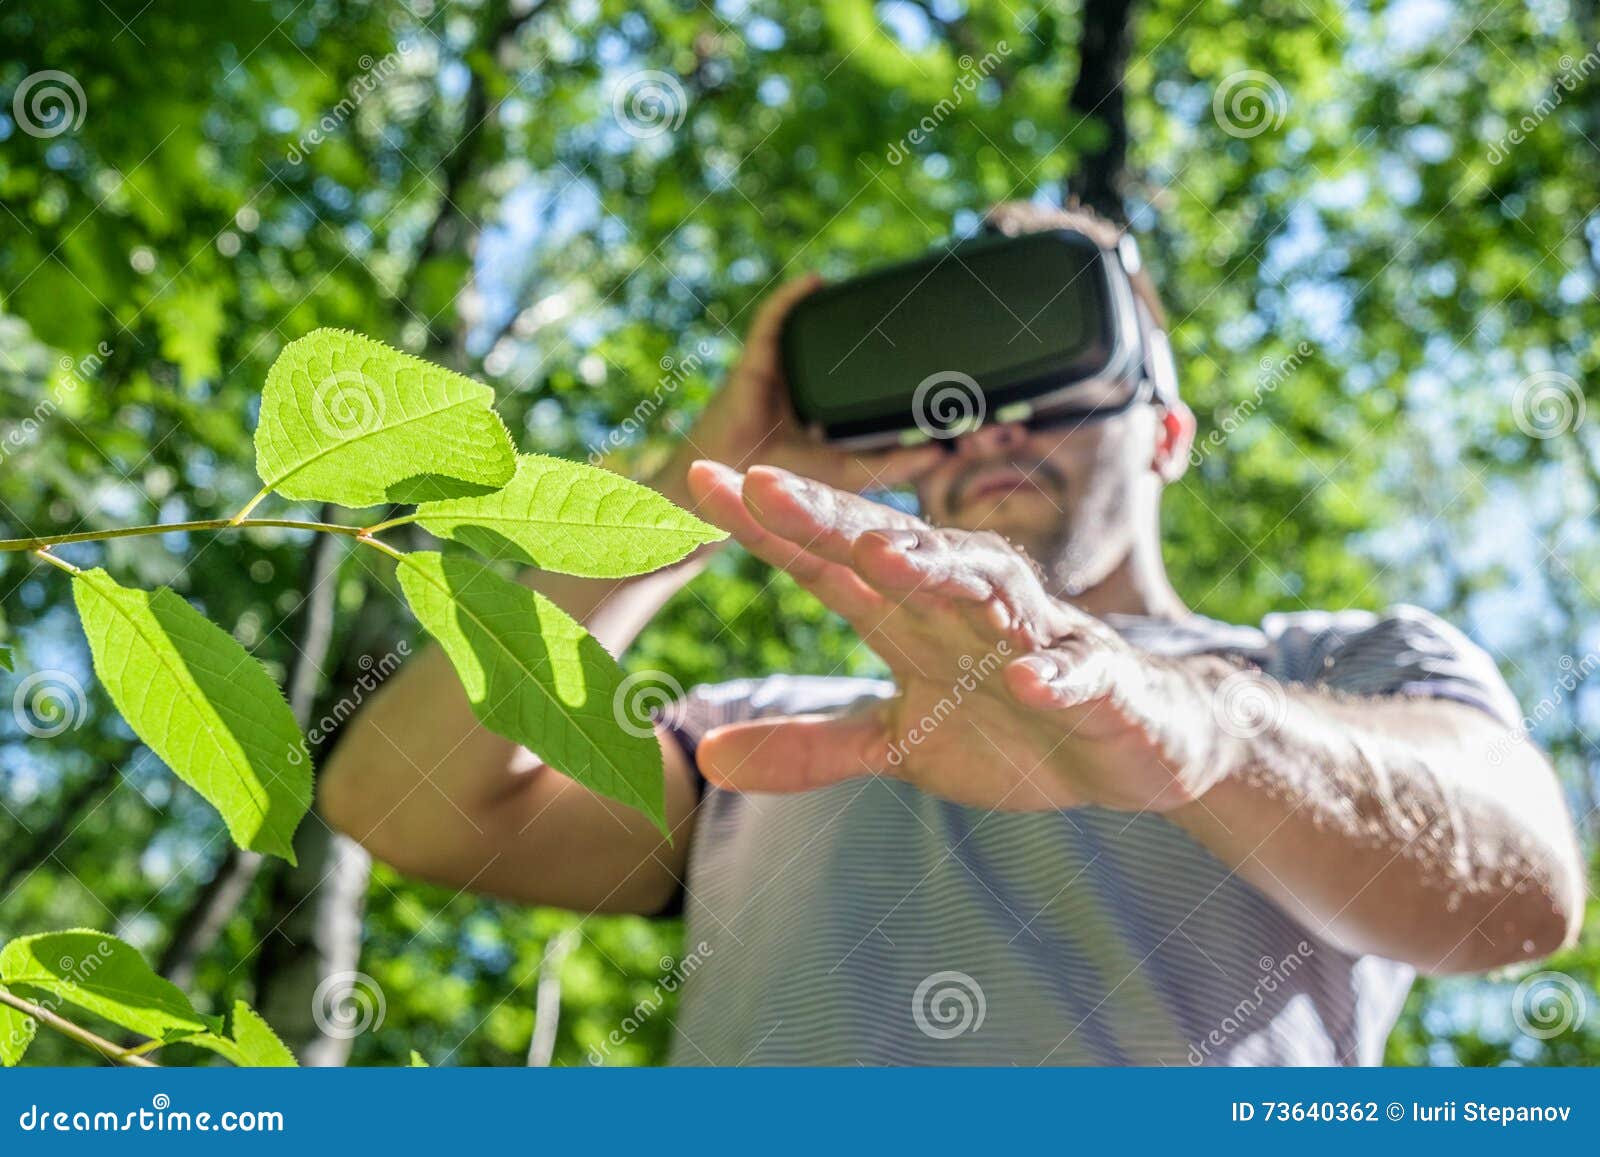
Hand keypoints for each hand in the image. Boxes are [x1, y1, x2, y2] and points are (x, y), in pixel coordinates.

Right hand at [678, 277, 941, 492]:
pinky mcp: (754, 363)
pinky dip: (790, 299)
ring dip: (833, 307)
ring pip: (809, 328)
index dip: (890, 362)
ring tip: (865, 288)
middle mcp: (803, 383)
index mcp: (827, 409)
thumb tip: (941, 452)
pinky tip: (813, 282)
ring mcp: (777, 370)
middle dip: (865, 326)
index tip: (930, 350)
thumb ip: (892, 463)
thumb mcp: (848, 473)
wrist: (724, 492)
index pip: (862, 377)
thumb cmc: (777, 483)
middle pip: (838, 344)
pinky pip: (771, 322)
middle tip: (904, 308)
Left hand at [684, 461, 1237, 812]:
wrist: (1131, 748)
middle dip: (831, 518)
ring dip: (935, 570)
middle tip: (767, 486)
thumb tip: (705, 759)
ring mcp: (1032, 640)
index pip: (828, 562)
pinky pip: (1073, 671)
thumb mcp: (897, 743)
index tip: (703, 482)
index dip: (767, 526)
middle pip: (893, 552)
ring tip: (880, 557)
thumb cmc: (1008, 726)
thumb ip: (809, 747)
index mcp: (911, 618)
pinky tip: (1021, 678)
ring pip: (982, 589)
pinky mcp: (1096, 682)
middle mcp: (965, 610)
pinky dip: (1050, 672)